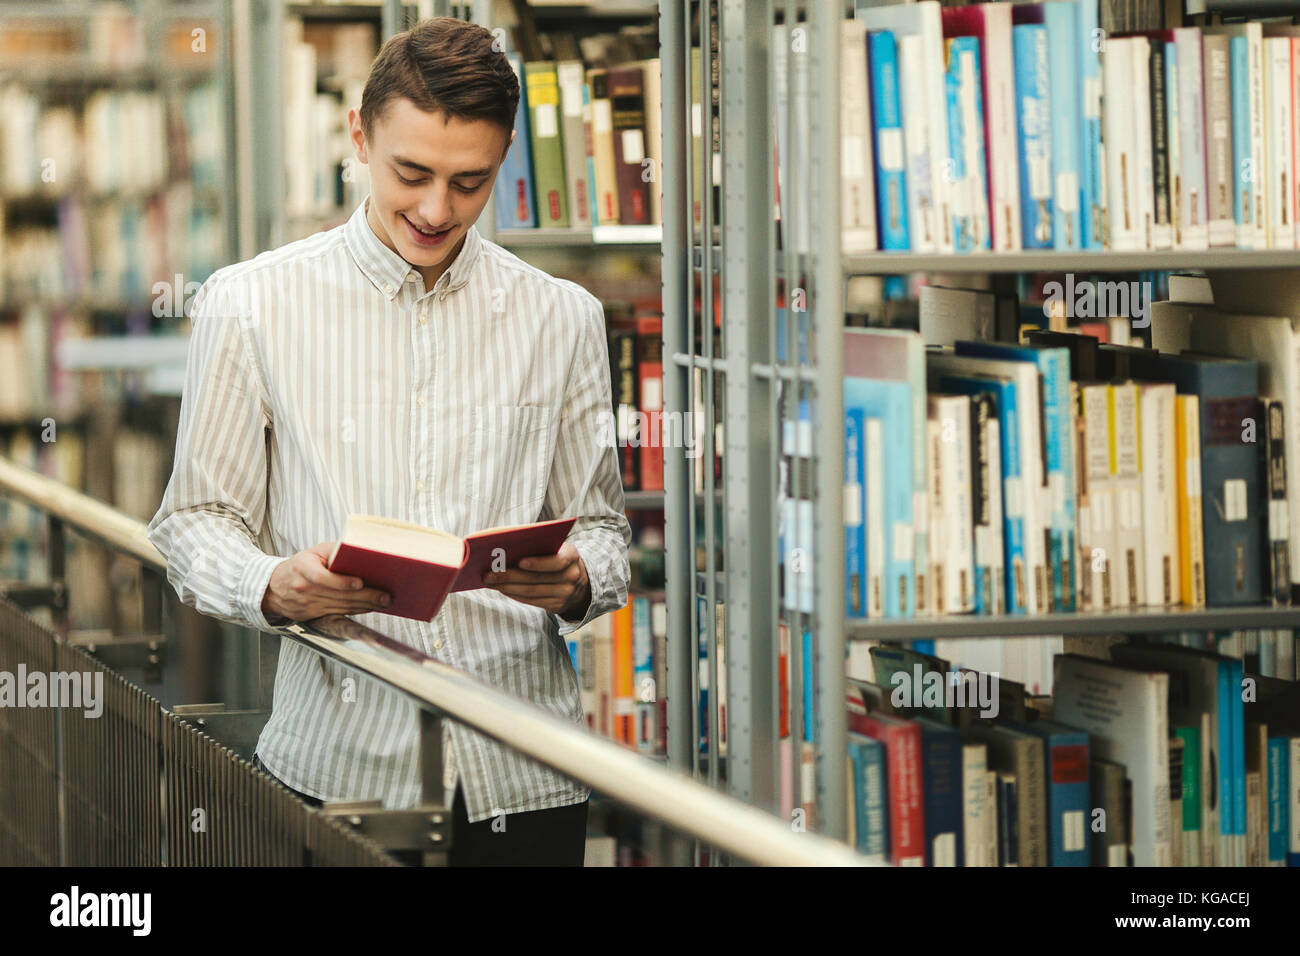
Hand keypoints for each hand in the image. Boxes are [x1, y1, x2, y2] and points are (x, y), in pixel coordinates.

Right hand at [261, 542, 391, 622]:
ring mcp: (308, 604)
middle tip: (385, 596)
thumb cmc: (299, 565)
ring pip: (342, 606)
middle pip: (339, 595)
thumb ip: (333, 551)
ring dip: (365, 605)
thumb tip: (359, 553)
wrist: (273, 588)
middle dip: (366, 596)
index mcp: (302, 568)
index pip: (322, 578)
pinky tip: (370, 607)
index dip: (342, 582)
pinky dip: (356, 610)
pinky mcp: (313, 615)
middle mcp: (304, 589)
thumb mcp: (312, 552)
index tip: (360, 583)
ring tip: (384, 602)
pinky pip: (339, 613)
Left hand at [482, 541, 589, 618]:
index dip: (538, 563)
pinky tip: (501, 589)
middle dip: (509, 576)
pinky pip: (531, 601)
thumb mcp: (555, 548)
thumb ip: (538, 545)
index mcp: (571, 556)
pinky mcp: (557, 606)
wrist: (579, 581)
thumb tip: (505, 548)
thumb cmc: (557, 557)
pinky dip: (514, 594)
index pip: (556, 561)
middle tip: (488, 573)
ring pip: (531, 592)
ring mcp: (566, 594)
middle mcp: (571, 576)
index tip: (519, 561)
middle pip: (537, 578)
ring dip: (506, 587)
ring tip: (489, 581)